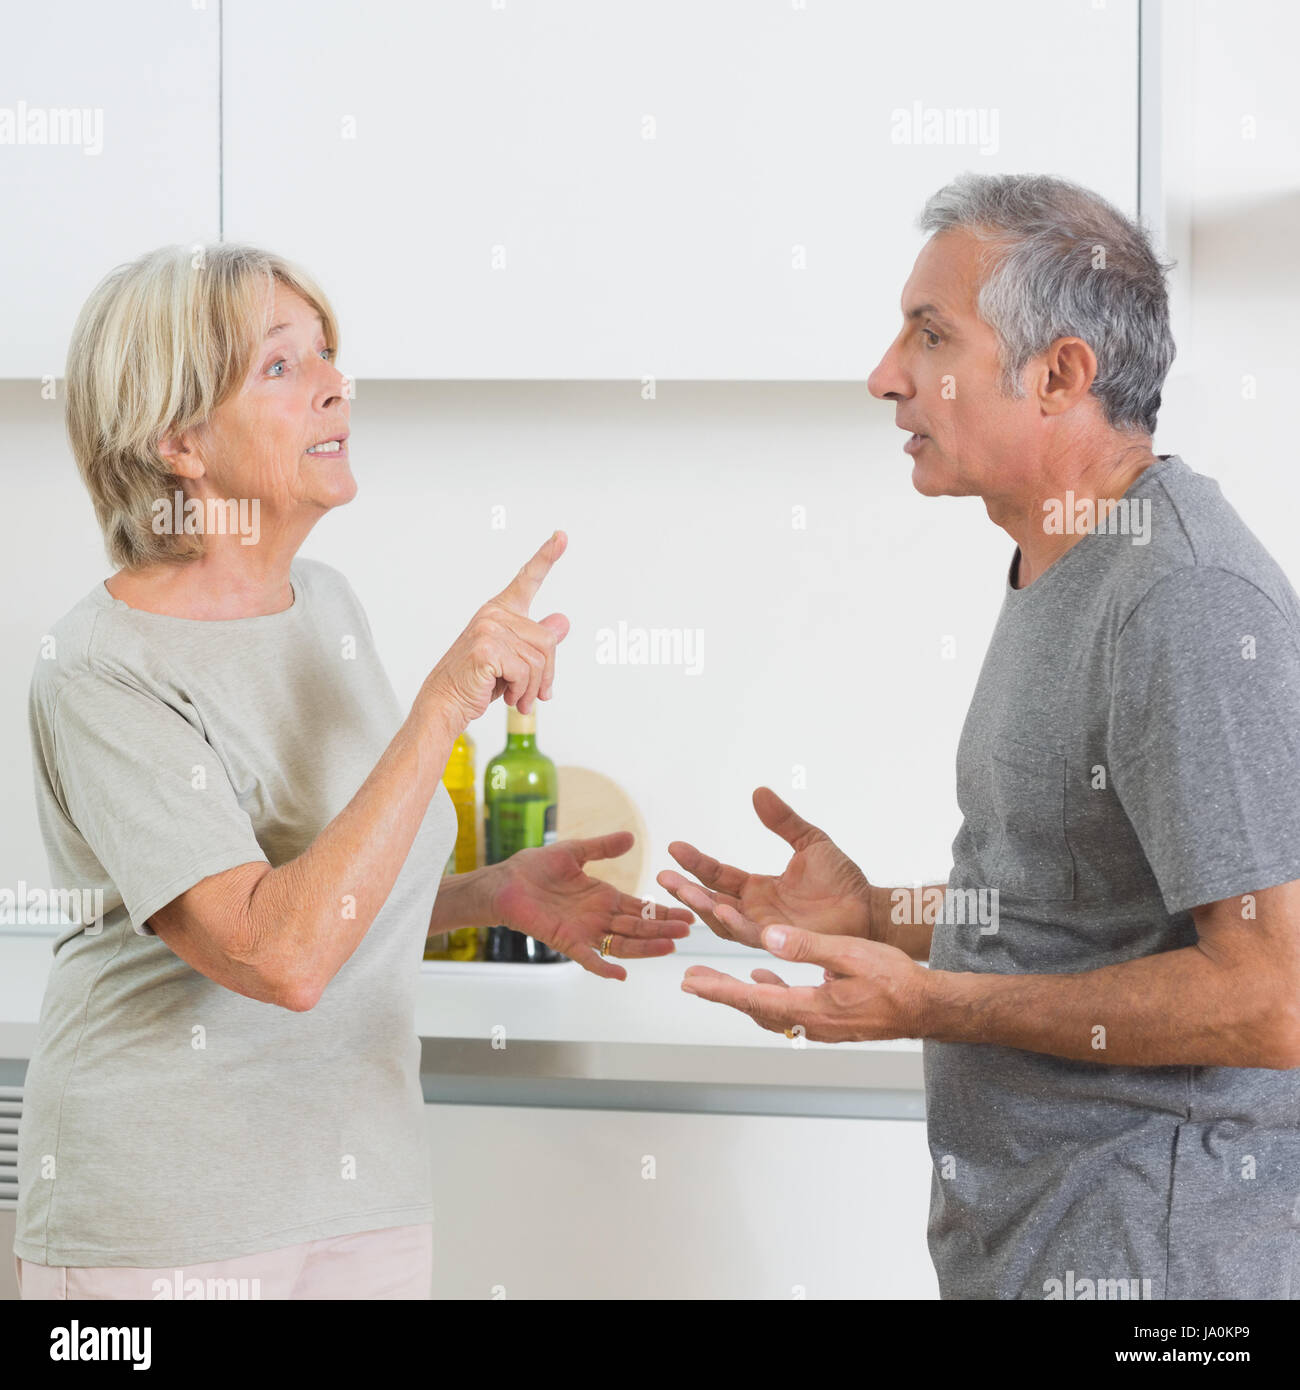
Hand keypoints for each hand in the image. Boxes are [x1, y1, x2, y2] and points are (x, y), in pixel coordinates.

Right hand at [423, 530, 569, 732]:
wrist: (447, 702)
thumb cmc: (478, 681)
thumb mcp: (514, 659)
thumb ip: (537, 640)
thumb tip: (563, 622)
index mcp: (500, 611)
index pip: (527, 580)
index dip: (546, 557)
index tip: (562, 536)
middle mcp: (494, 614)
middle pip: (547, 641)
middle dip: (545, 674)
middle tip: (534, 694)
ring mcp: (489, 629)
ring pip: (539, 660)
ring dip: (532, 688)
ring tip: (516, 697)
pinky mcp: (487, 649)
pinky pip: (525, 673)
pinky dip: (521, 692)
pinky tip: (506, 696)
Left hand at [494, 832, 694, 980]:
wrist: (504, 882)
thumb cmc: (535, 867)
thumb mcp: (574, 852)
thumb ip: (602, 847)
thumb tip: (631, 837)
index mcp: (603, 897)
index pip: (639, 907)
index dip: (662, 911)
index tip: (687, 913)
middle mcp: (598, 917)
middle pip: (637, 927)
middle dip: (662, 929)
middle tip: (688, 931)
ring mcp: (584, 931)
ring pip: (621, 942)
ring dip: (645, 947)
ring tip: (670, 946)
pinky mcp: (565, 940)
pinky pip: (588, 957)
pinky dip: (603, 966)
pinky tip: (621, 973)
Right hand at [657, 787, 874, 948]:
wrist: (869, 906)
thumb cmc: (843, 880)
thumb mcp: (809, 841)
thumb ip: (782, 821)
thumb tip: (758, 792)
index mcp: (758, 889)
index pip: (719, 875)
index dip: (697, 863)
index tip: (675, 847)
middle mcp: (756, 911)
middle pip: (710, 900)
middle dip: (686, 889)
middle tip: (663, 875)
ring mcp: (766, 928)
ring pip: (723, 920)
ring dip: (701, 905)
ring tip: (682, 889)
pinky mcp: (781, 941)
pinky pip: (750, 935)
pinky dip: (733, 923)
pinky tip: (719, 908)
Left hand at [680, 908, 924, 1042]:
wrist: (926, 1007)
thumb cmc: (895, 980)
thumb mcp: (849, 954)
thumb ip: (806, 946)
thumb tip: (766, 938)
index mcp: (810, 1008)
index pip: (752, 998)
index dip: (719, 989)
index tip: (691, 982)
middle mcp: (809, 1023)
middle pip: (753, 1007)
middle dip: (721, 992)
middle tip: (692, 980)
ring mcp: (819, 1026)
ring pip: (769, 1009)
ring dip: (742, 993)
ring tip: (717, 979)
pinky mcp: (829, 1020)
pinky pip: (788, 1009)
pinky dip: (769, 992)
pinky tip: (765, 976)